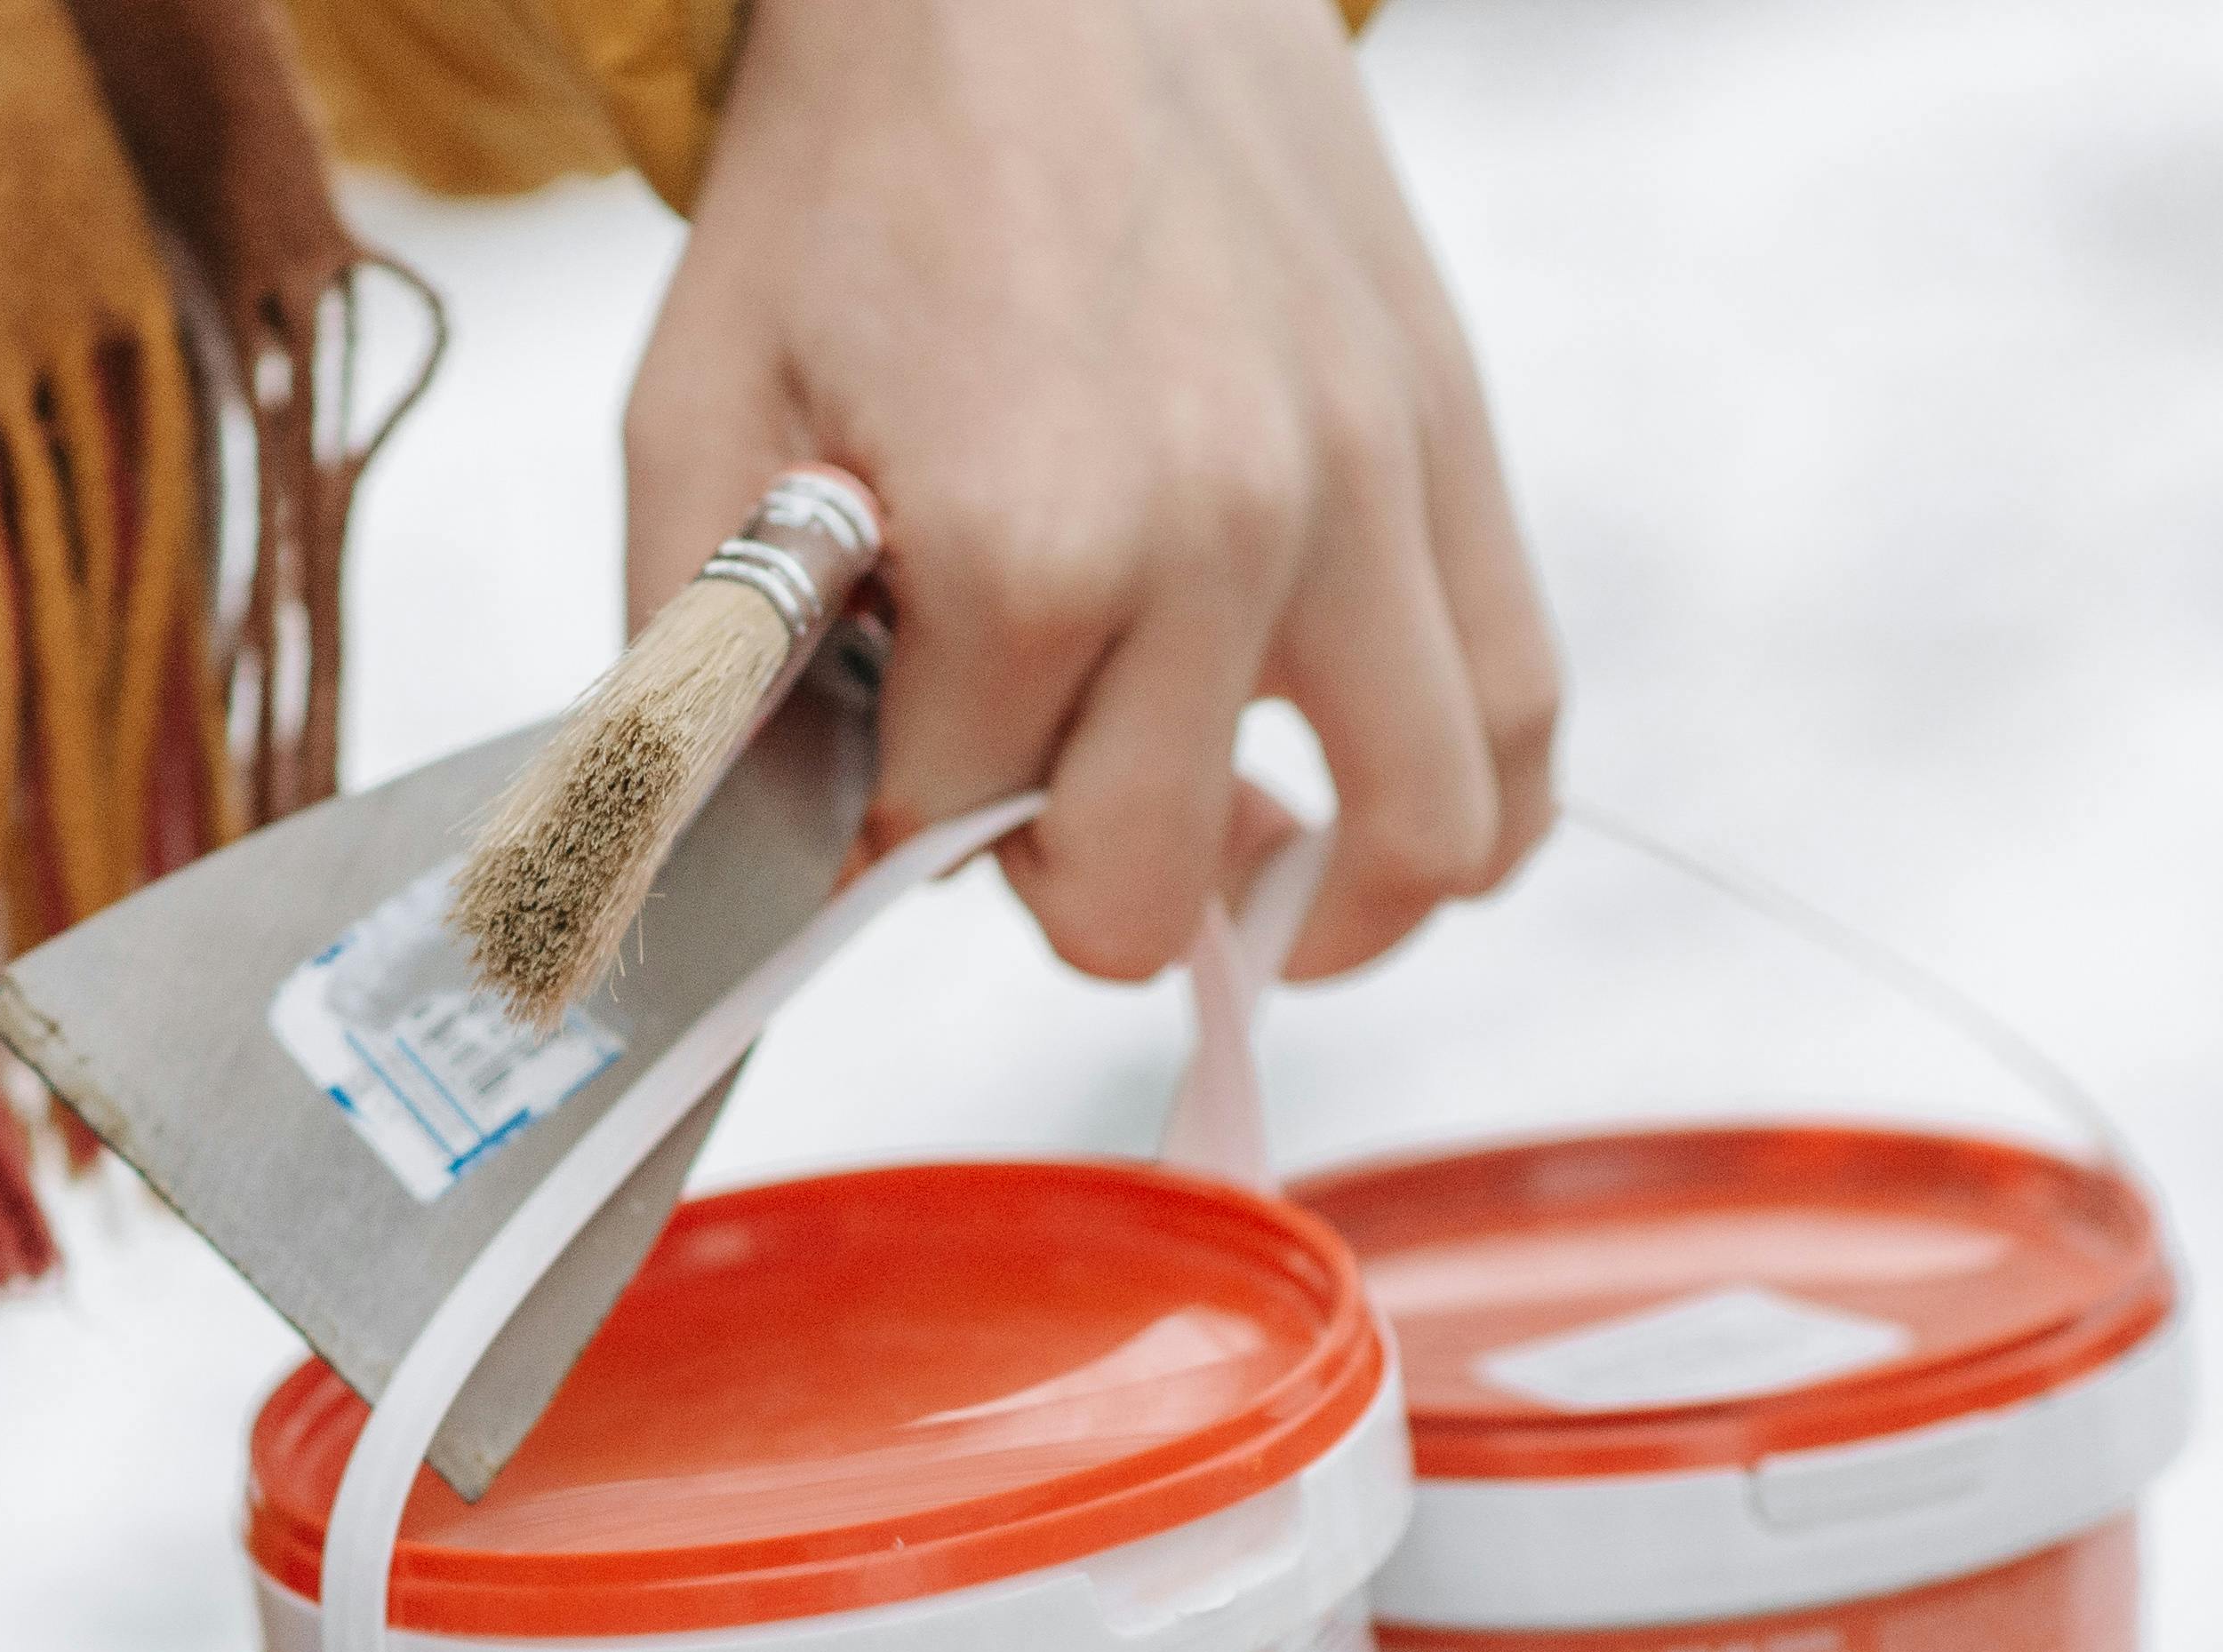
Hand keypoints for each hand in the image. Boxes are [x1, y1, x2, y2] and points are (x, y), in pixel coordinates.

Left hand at [628, 0, 1558, 984]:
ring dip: (1308, 901)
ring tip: (1239, 873)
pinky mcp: (1452, 444)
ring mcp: (1368, 493)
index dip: (899, 802)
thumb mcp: (700, 413)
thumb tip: (792, 854)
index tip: (885, 712)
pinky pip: (1522, 720)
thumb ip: (710, 663)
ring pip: (1415, 845)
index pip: (953, 834)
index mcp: (1021, 540)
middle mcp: (1224, 535)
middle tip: (1030, 780)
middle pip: (1157, 889)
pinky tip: (1367, 822)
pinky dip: (1467, 825)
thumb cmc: (860, 179)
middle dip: (1069, 864)